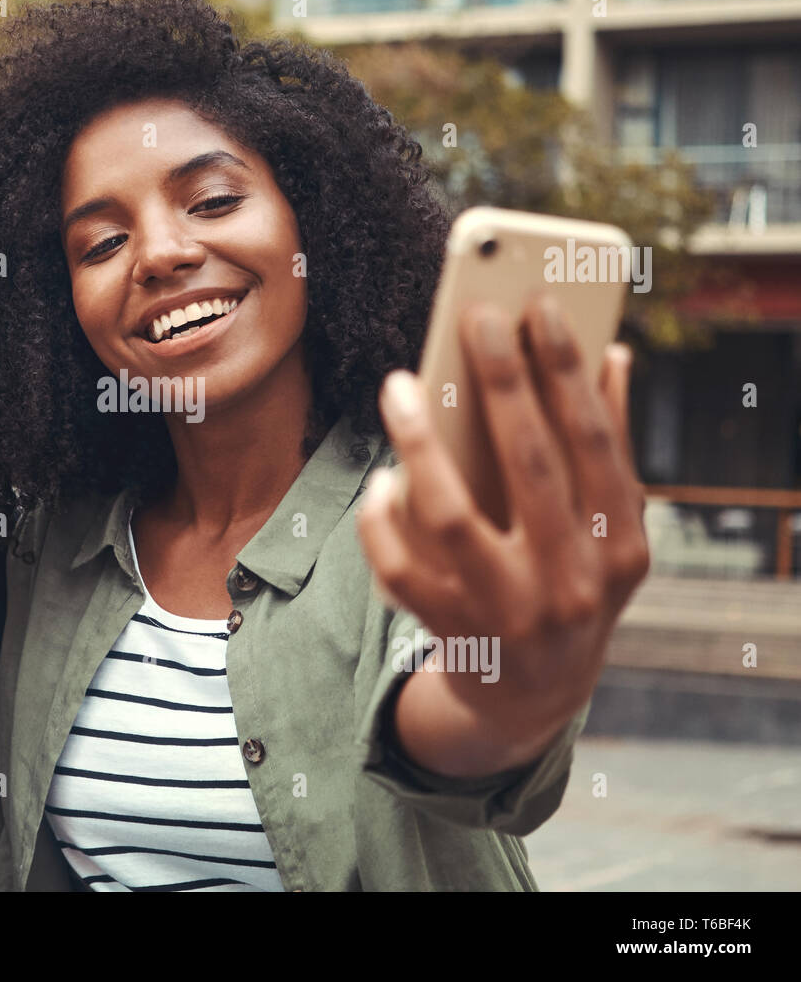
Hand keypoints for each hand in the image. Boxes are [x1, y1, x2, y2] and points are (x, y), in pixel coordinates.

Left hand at [356, 295, 650, 771]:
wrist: (534, 694)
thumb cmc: (568, 583)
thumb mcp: (606, 531)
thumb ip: (609, 449)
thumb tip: (611, 355)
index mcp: (620, 547)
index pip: (594, 442)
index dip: (567, 370)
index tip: (540, 305)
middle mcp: (572, 582)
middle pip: (530, 464)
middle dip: (503, 380)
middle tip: (476, 314)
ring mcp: (510, 612)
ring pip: (451, 515)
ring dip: (420, 442)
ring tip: (399, 384)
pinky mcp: (454, 632)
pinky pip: (401, 567)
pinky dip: (383, 519)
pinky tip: (380, 478)